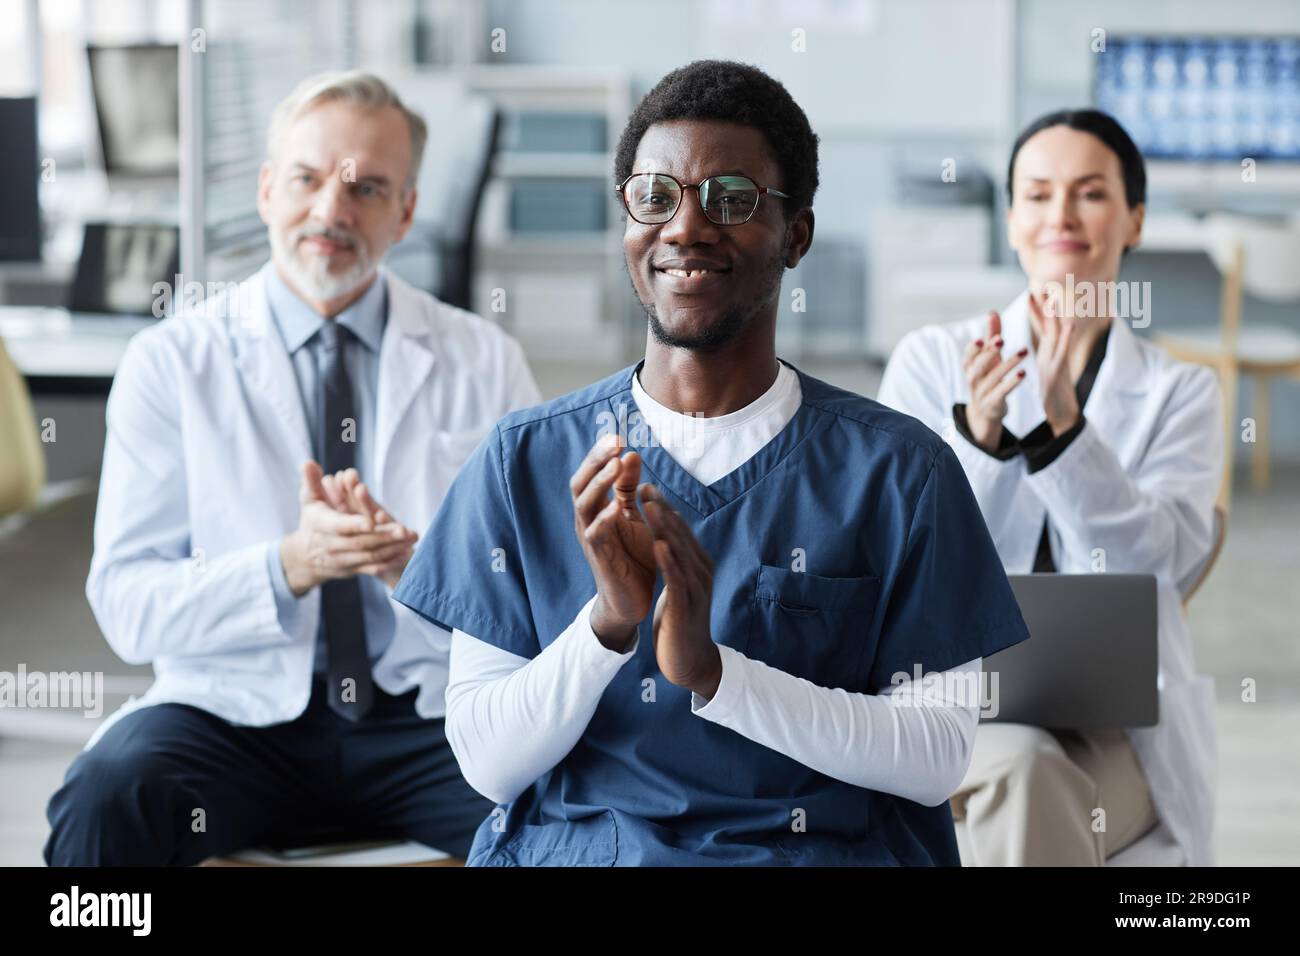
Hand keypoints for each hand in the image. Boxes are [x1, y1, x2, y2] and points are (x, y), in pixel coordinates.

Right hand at [279, 461, 417, 595]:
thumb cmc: (312, 520)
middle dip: (383, 536)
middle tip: (403, 529)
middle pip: (360, 542)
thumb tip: (308, 462)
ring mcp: (342, 560)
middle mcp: (331, 545)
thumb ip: (311, 482)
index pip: (338, 526)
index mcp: (321, 525)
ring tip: (410, 539)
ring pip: (369, 555)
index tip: (371, 521)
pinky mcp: (352, 570)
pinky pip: (372, 568)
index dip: (354, 524)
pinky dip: (389, 562)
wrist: (305, 557)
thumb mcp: (309, 500)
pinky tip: (405, 553)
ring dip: (392, 548)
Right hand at [571, 435, 656, 651]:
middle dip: (596, 460)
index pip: (591, 473)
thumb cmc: (633, 557)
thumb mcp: (634, 517)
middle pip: (581, 482)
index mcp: (595, 508)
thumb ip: (630, 488)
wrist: (632, 601)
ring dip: (599, 483)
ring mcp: (590, 538)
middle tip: (614, 441)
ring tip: (615, 463)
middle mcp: (587, 520)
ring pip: (584, 504)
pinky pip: (595, 535)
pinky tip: (618, 506)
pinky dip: (605, 519)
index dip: (601, 453)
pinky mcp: (598, 558)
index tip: (618, 434)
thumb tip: (632, 453)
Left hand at [640, 485, 720, 698]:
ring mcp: (696, 588)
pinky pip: (677, 579)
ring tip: (649, 505)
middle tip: (644, 485)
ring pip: (680, 551)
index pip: (679, 530)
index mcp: (697, 565)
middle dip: (661, 509)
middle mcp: (701, 571)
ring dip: (664, 527)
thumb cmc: (680, 621)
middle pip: (681, 534)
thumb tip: (666, 536)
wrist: (690, 661)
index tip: (644, 486)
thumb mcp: (678, 585)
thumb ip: (675, 562)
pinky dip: (668, 560)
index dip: (662, 507)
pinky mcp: (687, 606)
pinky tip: (657, 545)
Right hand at [962, 310, 1028, 451]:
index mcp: (970, 367)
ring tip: (1025, 351)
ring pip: (993, 377)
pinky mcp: (993, 404)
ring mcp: (981, 393)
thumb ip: (991, 335)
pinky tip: (1023, 373)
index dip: (973, 348)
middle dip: (989, 352)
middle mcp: (973, 379)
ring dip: (1009, 364)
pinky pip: (1002, 393)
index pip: (968, 356)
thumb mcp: (989, 358)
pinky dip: (1012, 383)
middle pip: (978, 365)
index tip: (982, 338)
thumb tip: (992, 312)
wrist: (985, 411)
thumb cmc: (987, 378)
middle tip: (1001, 339)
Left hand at [1029, 291, 1080, 435]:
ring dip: (1056, 316)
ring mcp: (1058, 361)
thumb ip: (1048, 354)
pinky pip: (1063, 353)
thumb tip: (1046, 341)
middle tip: (1043, 284)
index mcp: (1048, 353)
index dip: (1037, 310)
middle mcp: (1054, 353)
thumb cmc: (1054, 395)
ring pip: (1059, 335)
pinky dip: (1066, 339)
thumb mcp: (1048, 370)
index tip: (1031, 292)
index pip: (1042, 328)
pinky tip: (1070, 326)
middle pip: (1051, 326)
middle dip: (1046, 306)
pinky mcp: (1060, 372)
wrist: (1062, 415)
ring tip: (1054, 298)